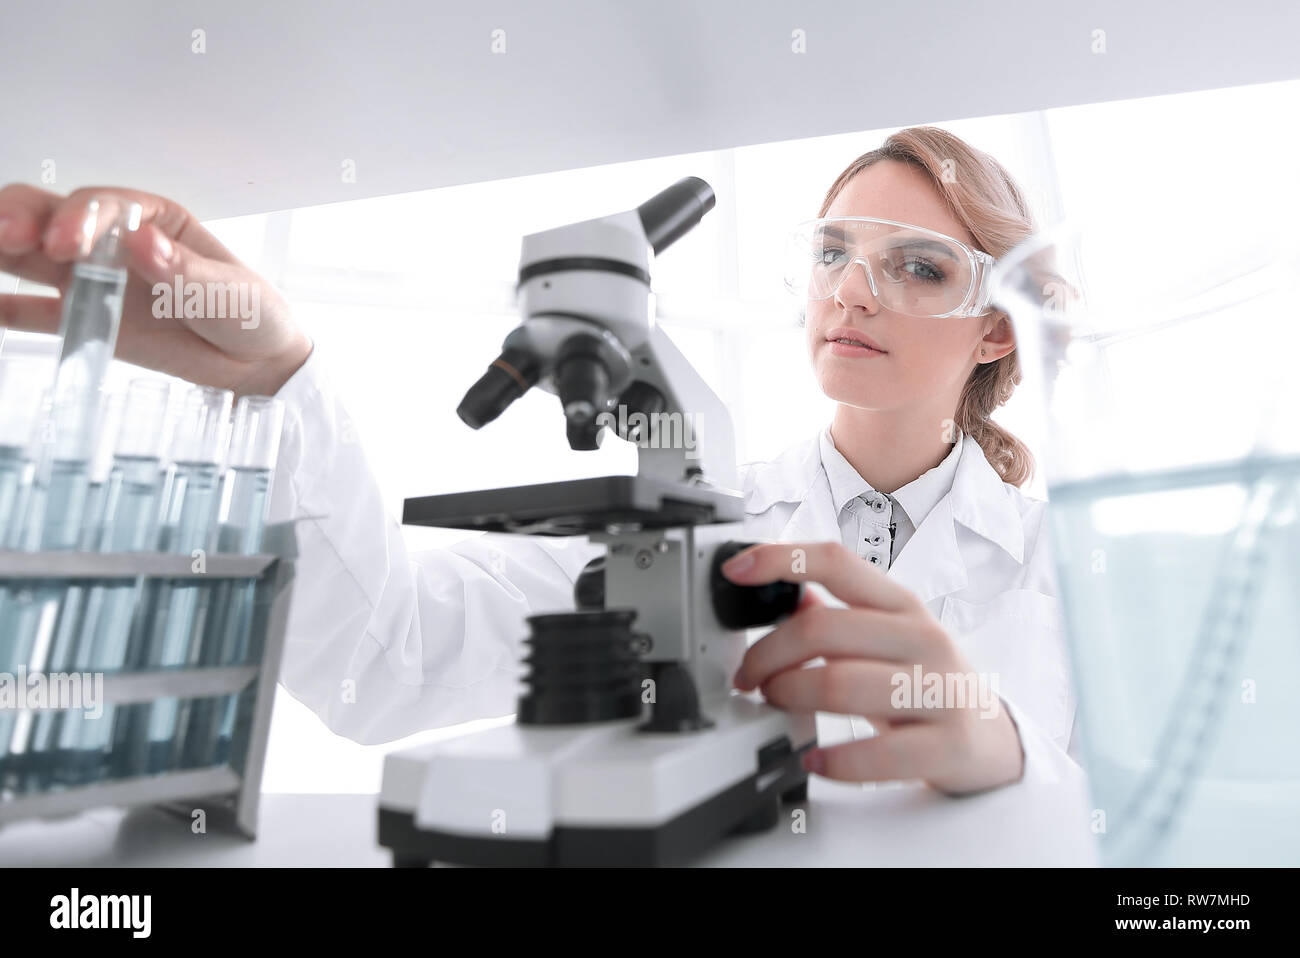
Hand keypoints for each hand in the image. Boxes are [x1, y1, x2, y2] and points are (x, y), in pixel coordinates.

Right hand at [0, 184, 311, 395]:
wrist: (256, 364)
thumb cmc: (251, 315)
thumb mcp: (230, 294)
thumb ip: (186, 272)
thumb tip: (143, 242)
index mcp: (153, 219)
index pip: (104, 206)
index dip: (79, 219)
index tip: (67, 246)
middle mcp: (113, 239)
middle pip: (49, 213)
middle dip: (18, 218)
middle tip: (3, 237)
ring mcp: (92, 276)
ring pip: (28, 252)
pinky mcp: (83, 316)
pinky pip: (31, 309)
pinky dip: (2, 305)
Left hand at [723, 541, 1025, 794]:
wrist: (993, 741)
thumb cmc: (927, 683)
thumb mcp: (887, 638)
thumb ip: (837, 616)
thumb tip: (780, 592)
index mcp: (901, 605)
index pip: (837, 562)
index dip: (781, 559)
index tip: (735, 569)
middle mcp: (922, 639)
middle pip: (822, 628)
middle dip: (767, 653)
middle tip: (749, 676)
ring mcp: (938, 691)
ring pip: (839, 684)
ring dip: (789, 695)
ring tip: (776, 703)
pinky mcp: (946, 745)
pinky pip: (875, 754)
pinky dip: (832, 760)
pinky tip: (814, 759)